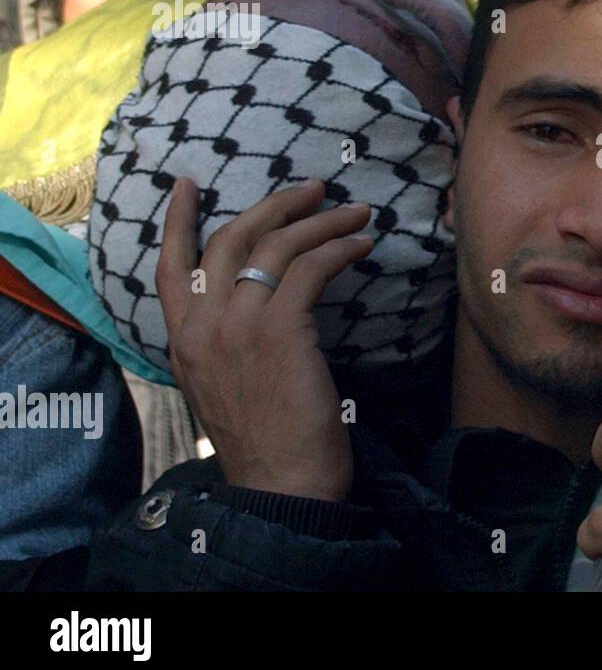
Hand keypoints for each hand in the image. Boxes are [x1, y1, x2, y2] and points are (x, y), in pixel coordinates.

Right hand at [156, 177, 373, 501]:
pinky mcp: (280, 328)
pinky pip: (311, 267)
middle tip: (313, 189)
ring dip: (321, 221)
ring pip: (277, 245)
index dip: (179, 221)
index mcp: (184, 342)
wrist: (281, 485)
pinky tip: (362, 245)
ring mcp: (238, 325)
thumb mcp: (226, 389)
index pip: (171, 267)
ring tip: (355, 213)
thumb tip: (264, 309)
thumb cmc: (268, 446)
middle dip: (275, 206)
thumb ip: (229, 345)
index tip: (189, 183)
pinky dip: (339, 248)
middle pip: (230, 239)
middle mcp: (203, 327)